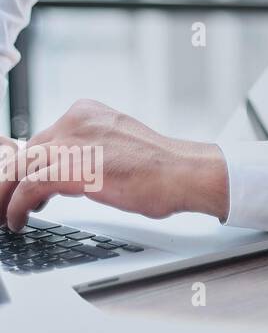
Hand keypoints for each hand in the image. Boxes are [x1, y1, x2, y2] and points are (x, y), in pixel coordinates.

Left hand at [0, 99, 229, 230]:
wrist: (184, 173)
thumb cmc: (160, 167)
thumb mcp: (117, 146)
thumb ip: (89, 149)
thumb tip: (67, 172)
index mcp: (87, 112)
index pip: (39, 138)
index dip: (24, 167)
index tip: (18, 185)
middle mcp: (76, 121)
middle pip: (24, 152)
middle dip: (10, 182)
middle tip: (5, 203)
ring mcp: (73, 142)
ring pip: (17, 169)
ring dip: (7, 196)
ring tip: (7, 214)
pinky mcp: (72, 168)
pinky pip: (27, 189)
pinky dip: (17, 207)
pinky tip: (19, 220)